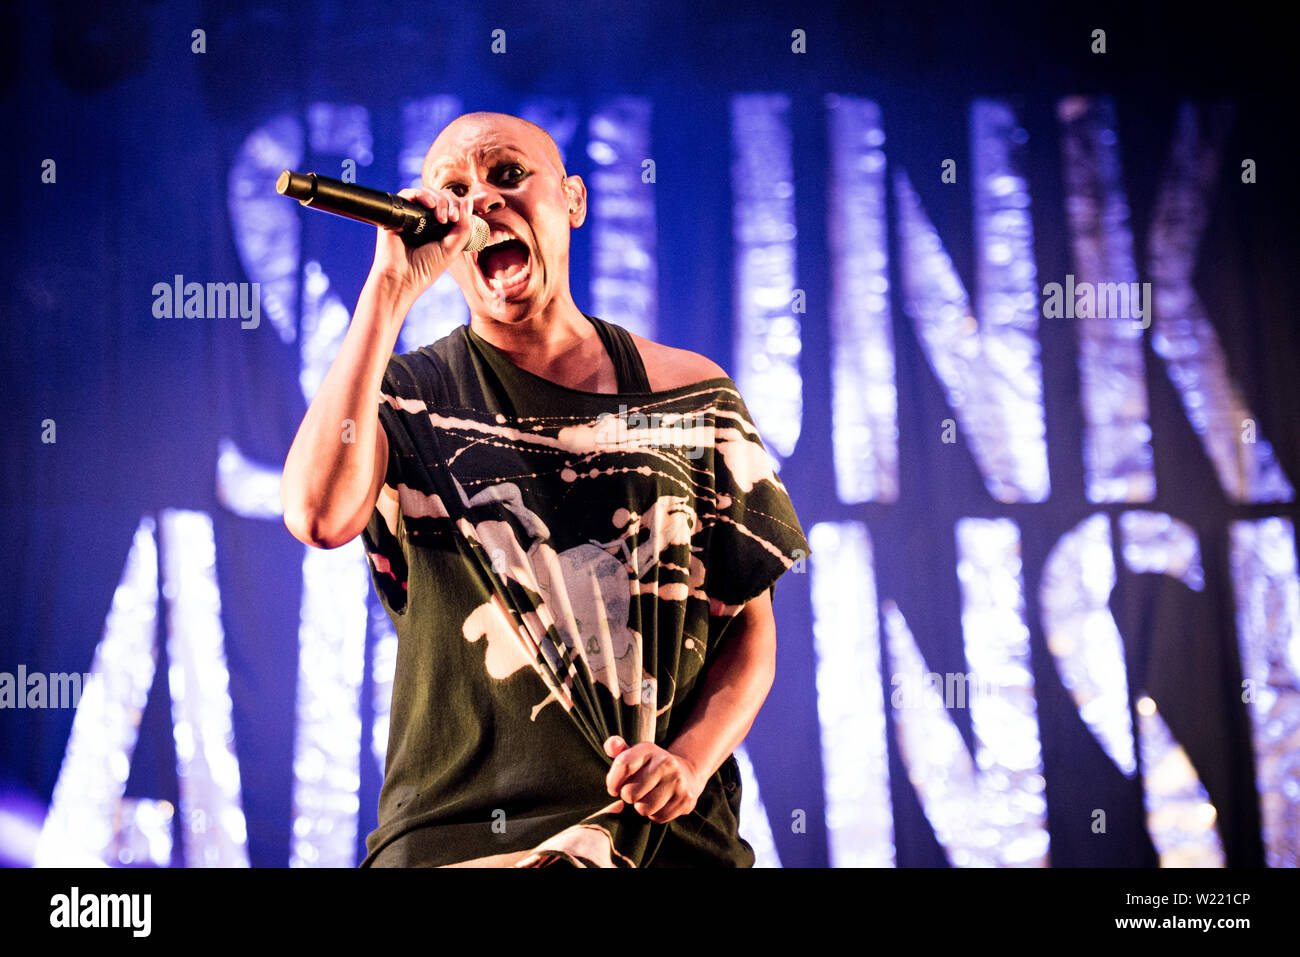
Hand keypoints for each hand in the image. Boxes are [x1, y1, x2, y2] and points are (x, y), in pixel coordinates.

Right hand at [369, 186, 472, 305]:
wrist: (402, 278)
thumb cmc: (426, 268)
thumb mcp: (452, 248)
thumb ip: (464, 227)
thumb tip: (469, 200)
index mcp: (439, 227)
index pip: (452, 206)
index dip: (460, 207)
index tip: (459, 220)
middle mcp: (425, 219)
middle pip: (442, 196)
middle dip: (451, 203)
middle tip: (453, 219)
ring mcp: (411, 215)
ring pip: (428, 193)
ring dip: (440, 201)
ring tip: (442, 218)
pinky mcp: (398, 213)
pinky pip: (408, 194)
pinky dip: (422, 195)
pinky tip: (430, 206)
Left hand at [603, 735, 703, 823]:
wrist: (685, 774)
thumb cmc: (650, 767)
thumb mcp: (634, 755)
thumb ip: (617, 749)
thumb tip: (611, 744)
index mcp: (648, 749)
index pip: (623, 765)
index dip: (612, 782)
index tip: (614, 788)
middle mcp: (665, 762)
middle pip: (630, 793)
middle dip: (628, 796)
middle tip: (636, 791)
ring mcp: (677, 781)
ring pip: (644, 809)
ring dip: (642, 807)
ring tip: (648, 798)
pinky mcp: (686, 799)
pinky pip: (658, 817)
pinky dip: (656, 815)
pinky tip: (660, 804)